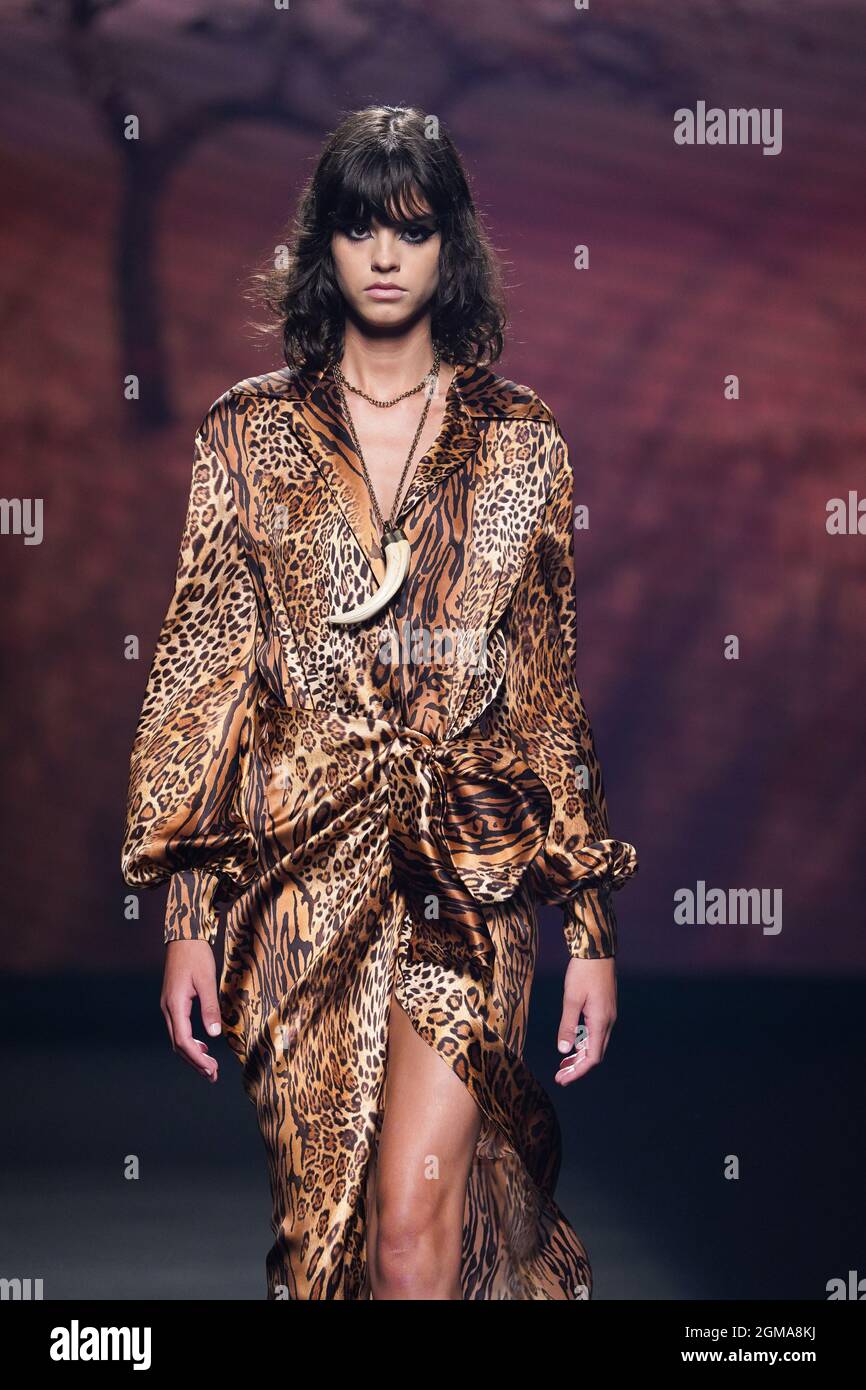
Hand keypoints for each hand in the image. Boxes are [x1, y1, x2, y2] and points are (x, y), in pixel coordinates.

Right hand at [160, 939, 222, 1082]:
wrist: (184, 938)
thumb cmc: (196, 956)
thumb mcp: (207, 981)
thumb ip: (210, 1007)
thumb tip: (213, 1035)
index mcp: (175, 1005)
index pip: (183, 1040)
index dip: (197, 1058)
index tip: (211, 1069)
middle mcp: (168, 1009)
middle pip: (178, 1045)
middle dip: (195, 1062)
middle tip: (213, 1076)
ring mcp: (168, 1007)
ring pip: (178, 1039)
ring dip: (193, 1055)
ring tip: (209, 1068)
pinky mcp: (173, 1003)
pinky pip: (179, 1029)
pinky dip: (190, 1042)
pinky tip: (202, 1047)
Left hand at [555, 956, 616, 1086]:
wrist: (596, 951)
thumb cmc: (583, 972)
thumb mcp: (571, 999)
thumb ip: (567, 1026)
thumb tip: (563, 1050)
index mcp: (601, 1022)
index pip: (592, 1057)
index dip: (578, 1071)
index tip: (563, 1079)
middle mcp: (608, 1021)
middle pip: (595, 1054)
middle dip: (578, 1067)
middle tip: (560, 1076)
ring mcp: (608, 1015)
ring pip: (596, 1044)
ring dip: (580, 1056)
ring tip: (563, 1065)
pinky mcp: (604, 1009)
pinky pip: (596, 1033)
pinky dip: (584, 1043)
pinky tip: (572, 1045)